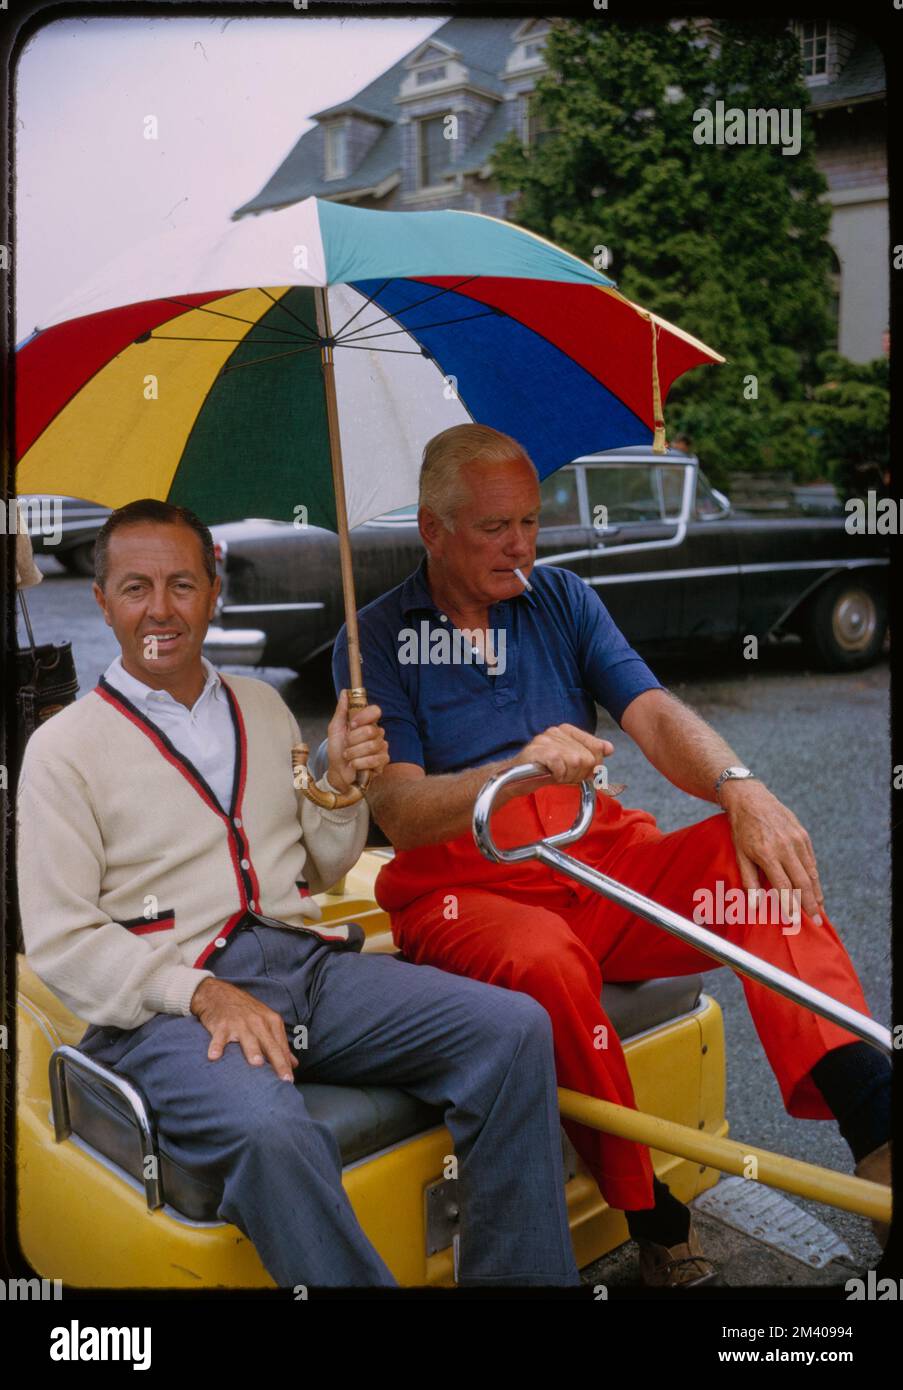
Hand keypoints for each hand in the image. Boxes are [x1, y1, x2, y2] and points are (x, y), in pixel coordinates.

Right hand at [190, 977, 298, 1080]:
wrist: (219, 994)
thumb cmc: (246, 1012)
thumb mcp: (266, 1022)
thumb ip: (279, 1043)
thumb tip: (294, 1064)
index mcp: (271, 1021)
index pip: (280, 1046)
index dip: (286, 1063)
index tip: (289, 1081)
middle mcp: (258, 1022)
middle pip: (270, 1045)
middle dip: (278, 1061)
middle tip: (284, 1078)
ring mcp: (240, 1023)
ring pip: (247, 1039)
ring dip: (252, 1050)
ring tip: (257, 1063)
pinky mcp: (222, 1025)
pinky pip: (219, 1037)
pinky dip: (216, 1046)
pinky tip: (214, 1056)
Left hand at [326, 688, 388, 794]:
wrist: (338, 771)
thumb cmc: (337, 750)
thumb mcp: (335, 728)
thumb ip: (341, 710)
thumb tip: (345, 692)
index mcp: (366, 723)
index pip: (375, 711)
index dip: (364, 717)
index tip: (352, 724)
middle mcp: (376, 733)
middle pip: (371, 730)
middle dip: (353, 740)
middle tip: (347, 746)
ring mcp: (381, 746)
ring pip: (372, 745)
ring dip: (354, 753)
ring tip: (349, 757)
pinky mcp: (383, 760)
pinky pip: (375, 759)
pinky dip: (360, 763)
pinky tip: (355, 764)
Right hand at [514, 724, 613, 785]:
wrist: (515, 778)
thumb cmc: (545, 771)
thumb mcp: (572, 763)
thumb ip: (591, 754)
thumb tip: (609, 748)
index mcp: (567, 730)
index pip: (596, 747)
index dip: (592, 765)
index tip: (581, 772)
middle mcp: (557, 731)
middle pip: (588, 757)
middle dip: (579, 773)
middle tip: (565, 776)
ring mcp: (546, 739)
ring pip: (575, 762)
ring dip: (567, 776)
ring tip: (556, 775)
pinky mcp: (538, 751)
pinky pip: (560, 766)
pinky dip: (557, 775)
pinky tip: (549, 774)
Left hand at [718, 779, 824, 924]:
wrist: (751, 799)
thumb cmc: (742, 829)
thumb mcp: (740, 854)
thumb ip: (749, 880)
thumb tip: (755, 906)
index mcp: (768, 853)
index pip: (784, 886)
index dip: (791, 906)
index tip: (796, 922)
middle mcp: (786, 847)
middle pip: (803, 882)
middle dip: (810, 904)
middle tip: (817, 922)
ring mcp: (797, 840)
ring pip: (811, 872)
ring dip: (816, 893)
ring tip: (819, 910)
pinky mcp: (803, 834)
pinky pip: (811, 860)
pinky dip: (815, 876)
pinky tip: (816, 889)